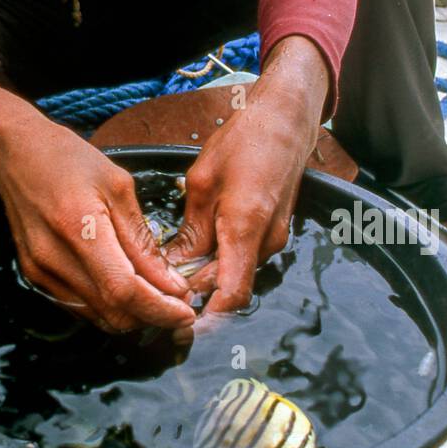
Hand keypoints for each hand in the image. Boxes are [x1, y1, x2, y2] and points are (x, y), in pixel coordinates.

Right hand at [0, 68, 195, 333]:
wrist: (15, 154)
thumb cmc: (67, 159)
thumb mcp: (117, 185)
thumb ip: (141, 238)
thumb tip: (168, 281)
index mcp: (78, 226)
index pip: (123, 289)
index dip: (158, 308)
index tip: (184, 311)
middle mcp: (53, 256)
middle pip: (111, 311)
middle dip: (150, 315)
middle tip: (177, 304)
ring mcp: (40, 270)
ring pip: (97, 316)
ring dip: (130, 314)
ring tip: (155, 296)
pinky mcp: (35, 275)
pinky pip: (79, 306)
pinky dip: (107, 305)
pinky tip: (125, 288)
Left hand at [165, 37, 328, 323]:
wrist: (286, 119)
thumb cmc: (243, 141)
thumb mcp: (202, 181)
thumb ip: (191, 229)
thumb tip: (173, 266)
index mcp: (246, 228)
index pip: (232, 295)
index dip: (206, 319)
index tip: (179, 328)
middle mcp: (267, 241)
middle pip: (230, 287)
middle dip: (197, 297)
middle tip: (160, 299)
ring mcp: (274, 237)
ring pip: (236, 272)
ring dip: (207, 277)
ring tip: (171, 273)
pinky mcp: (273, 230)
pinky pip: (244, 256)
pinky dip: (220, 260)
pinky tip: (195, 251)